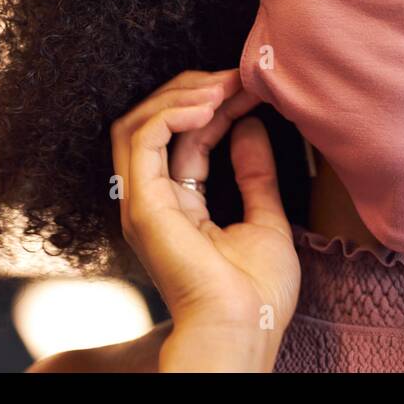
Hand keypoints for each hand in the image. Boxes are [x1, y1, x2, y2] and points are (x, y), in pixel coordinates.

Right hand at [110, 69, 299, 370]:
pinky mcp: (143, 204)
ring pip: (139, 123)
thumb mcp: (265, 218)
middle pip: (154, 124)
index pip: (185, 139)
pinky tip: (209, 107)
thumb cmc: (256, 293)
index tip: (250, 87)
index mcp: (179, 208)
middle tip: (235, 75)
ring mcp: (143, 203)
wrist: (245, 327)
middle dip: (194, 91)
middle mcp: (154, 203)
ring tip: (223, 85)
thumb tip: (249, 128)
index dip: (215, 107)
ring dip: (182, 95)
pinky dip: (172, 113)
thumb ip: (255, 174)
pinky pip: (142, 140)